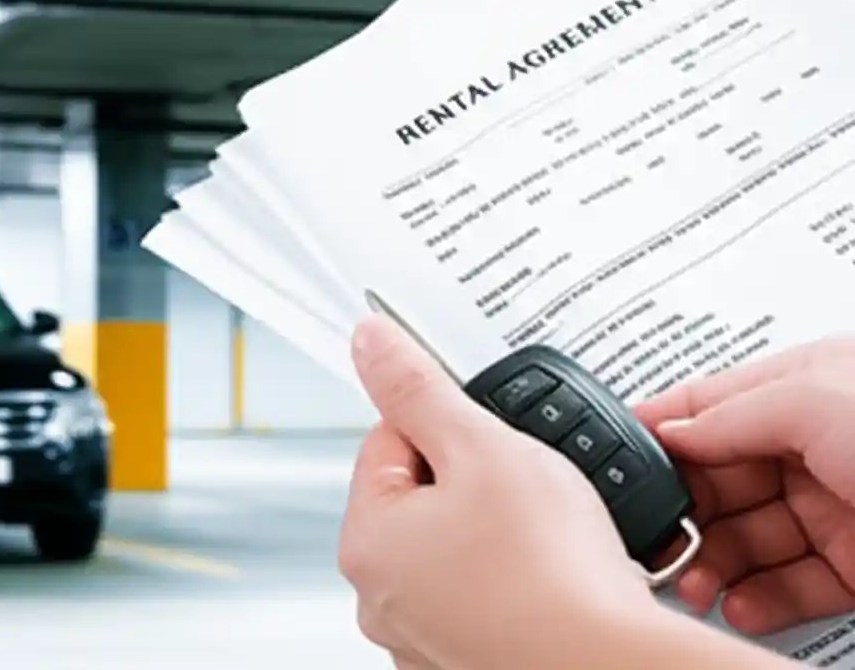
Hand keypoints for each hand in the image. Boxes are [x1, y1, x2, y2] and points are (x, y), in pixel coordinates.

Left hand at [339, 315, 659, 669]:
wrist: (611, 665)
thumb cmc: (552, 573)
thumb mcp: (483, 447)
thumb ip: (419, 388)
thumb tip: (369, 340)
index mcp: (366, 541)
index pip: (387, 441)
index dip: (446, 421)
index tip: (489, 430)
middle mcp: (380, 596)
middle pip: (420, 496)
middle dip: (473, 478)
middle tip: (528, 484)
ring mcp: (423, 635)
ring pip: (456, 546)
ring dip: (496, 528)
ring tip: (546, 533)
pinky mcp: (469, 657)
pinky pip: (486, 594)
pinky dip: (513, 579)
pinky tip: (550, 576)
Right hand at [637, 338, 854, 635]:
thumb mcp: (822, 401)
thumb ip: (734, 412)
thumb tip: (672, 428)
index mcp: (808, 389)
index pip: (710, 402)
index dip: (659, 426)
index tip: (615, 455)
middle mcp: (819, 445)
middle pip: (721, 477)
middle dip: (681, 510)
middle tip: (653, 538)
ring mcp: (840, 507)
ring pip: (748, 537)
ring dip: (710, 562)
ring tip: (690, 580)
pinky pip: (791, 585)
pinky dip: (758, 600)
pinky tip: (739, 604)